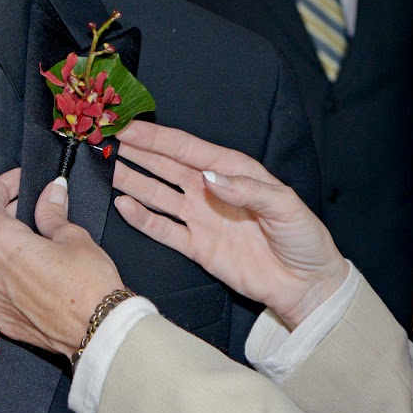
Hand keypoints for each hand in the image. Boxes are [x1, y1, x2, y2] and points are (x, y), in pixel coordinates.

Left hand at [0, 169, 125, 356]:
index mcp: (1, 242)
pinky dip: (16, 277)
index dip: (3, 185)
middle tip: (37, 208)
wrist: (98, 331)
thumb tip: (51, 191)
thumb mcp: (72, 236)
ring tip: (42, 244)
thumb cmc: (88, 282)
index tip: (21, 180)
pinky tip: (40, 274)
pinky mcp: (4, 320)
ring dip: (13, 249)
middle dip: (11, 216)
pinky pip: (3, 290)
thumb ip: (52, 211)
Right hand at [113, 121, 346, 329]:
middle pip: (165, 166)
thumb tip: (208, 179)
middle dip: (136, 151)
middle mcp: (211, 190)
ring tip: (105, 167)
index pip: (186, 148)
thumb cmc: (304, 238)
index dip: (155, 137)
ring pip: (158, 194)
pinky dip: (142, 218)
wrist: (307, 285)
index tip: (127, 127)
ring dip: (132, 180)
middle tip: (105, 138)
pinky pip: (163, 229)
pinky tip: (122, 205)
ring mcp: (201, 218)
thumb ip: (247, 190)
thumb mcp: (285, 206)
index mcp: (232, 171)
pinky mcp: (197, 247)